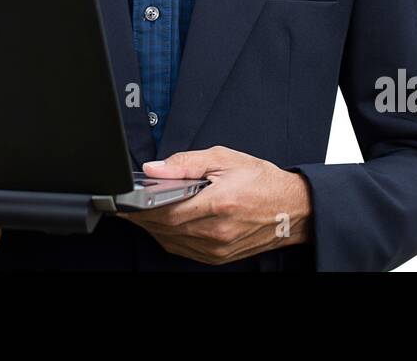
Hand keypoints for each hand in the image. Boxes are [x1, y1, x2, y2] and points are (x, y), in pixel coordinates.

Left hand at [115, 145, 311, 264]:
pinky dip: (168, 237)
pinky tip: (164, 223)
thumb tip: (155, 168)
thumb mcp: (224, 158)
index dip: (140, 207)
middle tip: (127, 204)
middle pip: (164, 227)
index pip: (166, 210)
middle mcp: (217, 231)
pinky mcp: (217, 257)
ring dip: (153, 227)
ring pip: (170, 240)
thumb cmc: (261, 182)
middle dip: (142, 216)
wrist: (291, 210)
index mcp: (219, 203)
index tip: (125, 200)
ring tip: (142, 211)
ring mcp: (217, 248)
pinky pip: (182, 249)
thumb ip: (186, 163)